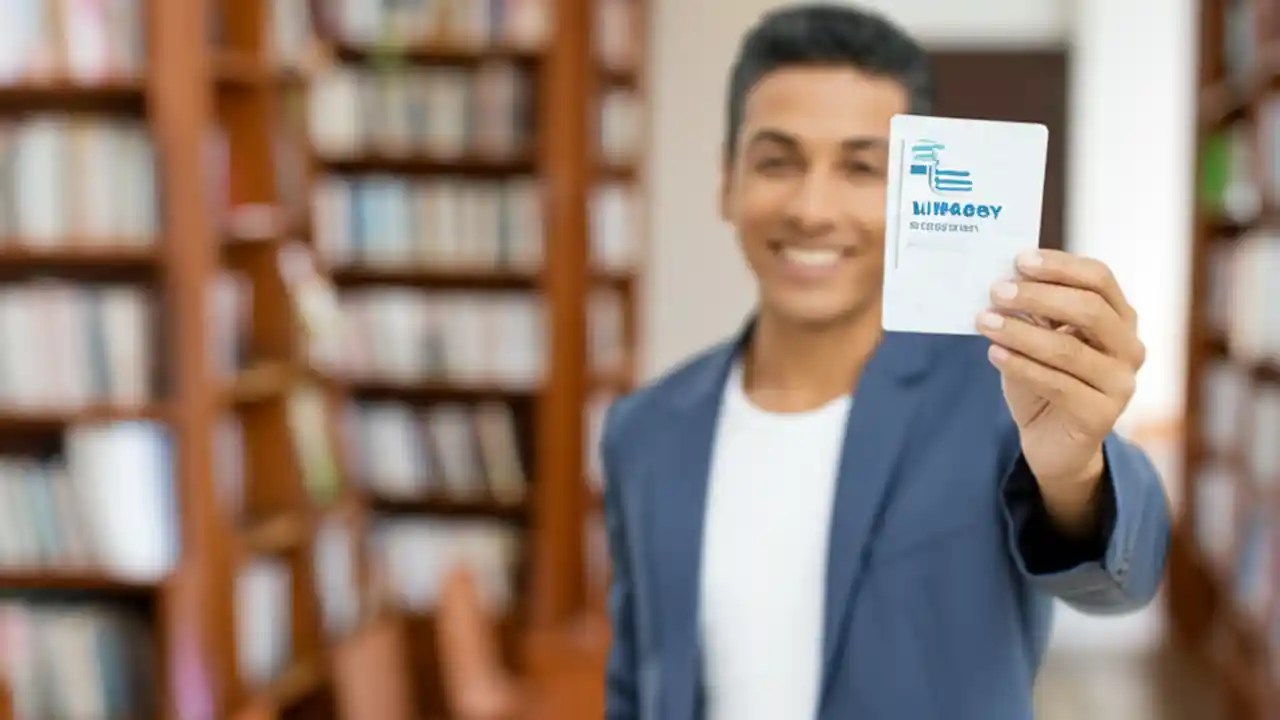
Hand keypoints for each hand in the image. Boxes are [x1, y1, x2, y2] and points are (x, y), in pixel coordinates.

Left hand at [975, 249, 1145, 537]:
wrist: (1051, 441)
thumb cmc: (1043, 379)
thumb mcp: (1037, 338)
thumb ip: (1030, 311)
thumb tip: (1003, 279)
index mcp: (1119, 318)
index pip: (1100, 279)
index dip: (1061, 266)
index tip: (1019, 260)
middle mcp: (1129, 348)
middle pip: (1089, 309)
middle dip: (1039, 297)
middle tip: (996, 290)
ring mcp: (1121, 384)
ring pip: (1069, 349)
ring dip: (1021, 332)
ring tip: (984, 321)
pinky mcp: (1101, 415)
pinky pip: (1058, 384)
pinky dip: (1022, 366)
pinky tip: (994, 354)